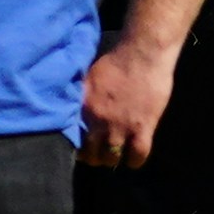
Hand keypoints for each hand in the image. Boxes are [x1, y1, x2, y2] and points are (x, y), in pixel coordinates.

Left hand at [80, 32, 175, 169]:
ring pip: (111, 158)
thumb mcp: (89, 76)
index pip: (73, 139)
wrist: (143, 52)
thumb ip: (80, 96)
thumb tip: (69, 105)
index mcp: (84, 109)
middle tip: (99, 153)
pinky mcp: (143, 127)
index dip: (77, 147)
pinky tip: (134, 157)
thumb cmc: (116, 58)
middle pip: (90, 154)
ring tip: (115, 154)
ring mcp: (121, 126)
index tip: (82, 147)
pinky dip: (135, 161)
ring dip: (112, 159)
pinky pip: (137, 155)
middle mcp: (99, 122)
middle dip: (94, 157)